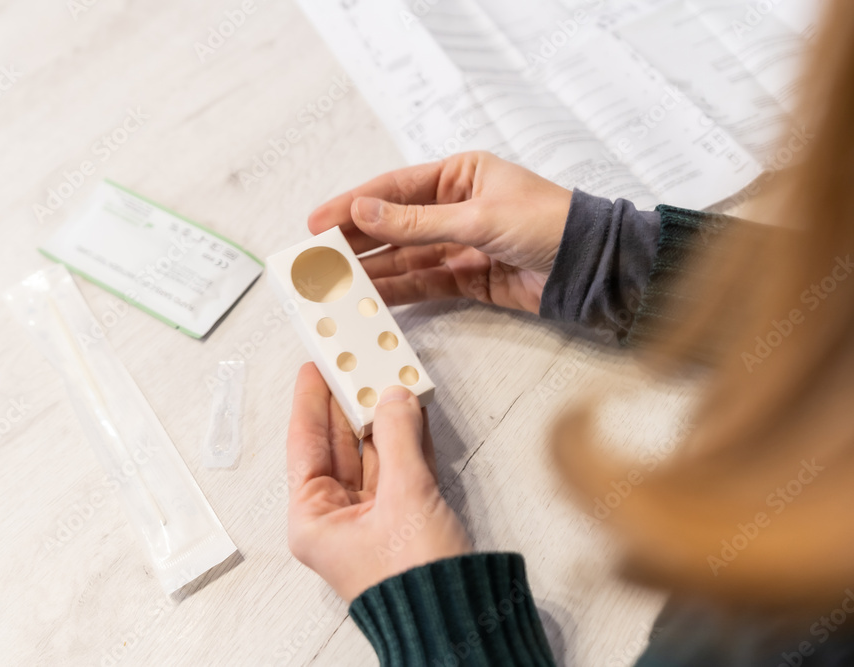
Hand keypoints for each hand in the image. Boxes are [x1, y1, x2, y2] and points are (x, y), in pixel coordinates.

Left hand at [287, 363, 471, 601]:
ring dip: (381, 416)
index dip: (311, 403)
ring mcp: (372, 516)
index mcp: (314, 520)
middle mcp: (337, 517)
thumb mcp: (405, 498)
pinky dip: (406, 438)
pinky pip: (399, 466)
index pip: (306, 446)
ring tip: (384, 376)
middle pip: (339, 445)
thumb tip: (394, 397)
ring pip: (372, 452)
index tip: (313, 369)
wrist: (461, 619)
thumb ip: (398, 439)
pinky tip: (410, 407)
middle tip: (354, 364)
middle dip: (349, 404)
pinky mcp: (404, 516)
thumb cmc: (416, 582)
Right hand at [308, 151, 572, 312]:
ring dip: (373, 270)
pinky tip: (371, 296)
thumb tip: (363, 212)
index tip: (318, 222)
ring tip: (335, 282)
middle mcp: (455, 207)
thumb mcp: (478, 217)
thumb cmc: (548, 223)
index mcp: (459, 175)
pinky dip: (399, 290)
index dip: (353, 205)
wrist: (594, 269)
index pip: (394, 189)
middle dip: (357, 241)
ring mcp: (460, 244)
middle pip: (394, 225)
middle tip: (318, 258)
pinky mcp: (469, 278)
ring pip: (406, 257)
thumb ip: (417, 222)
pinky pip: (425, 283)